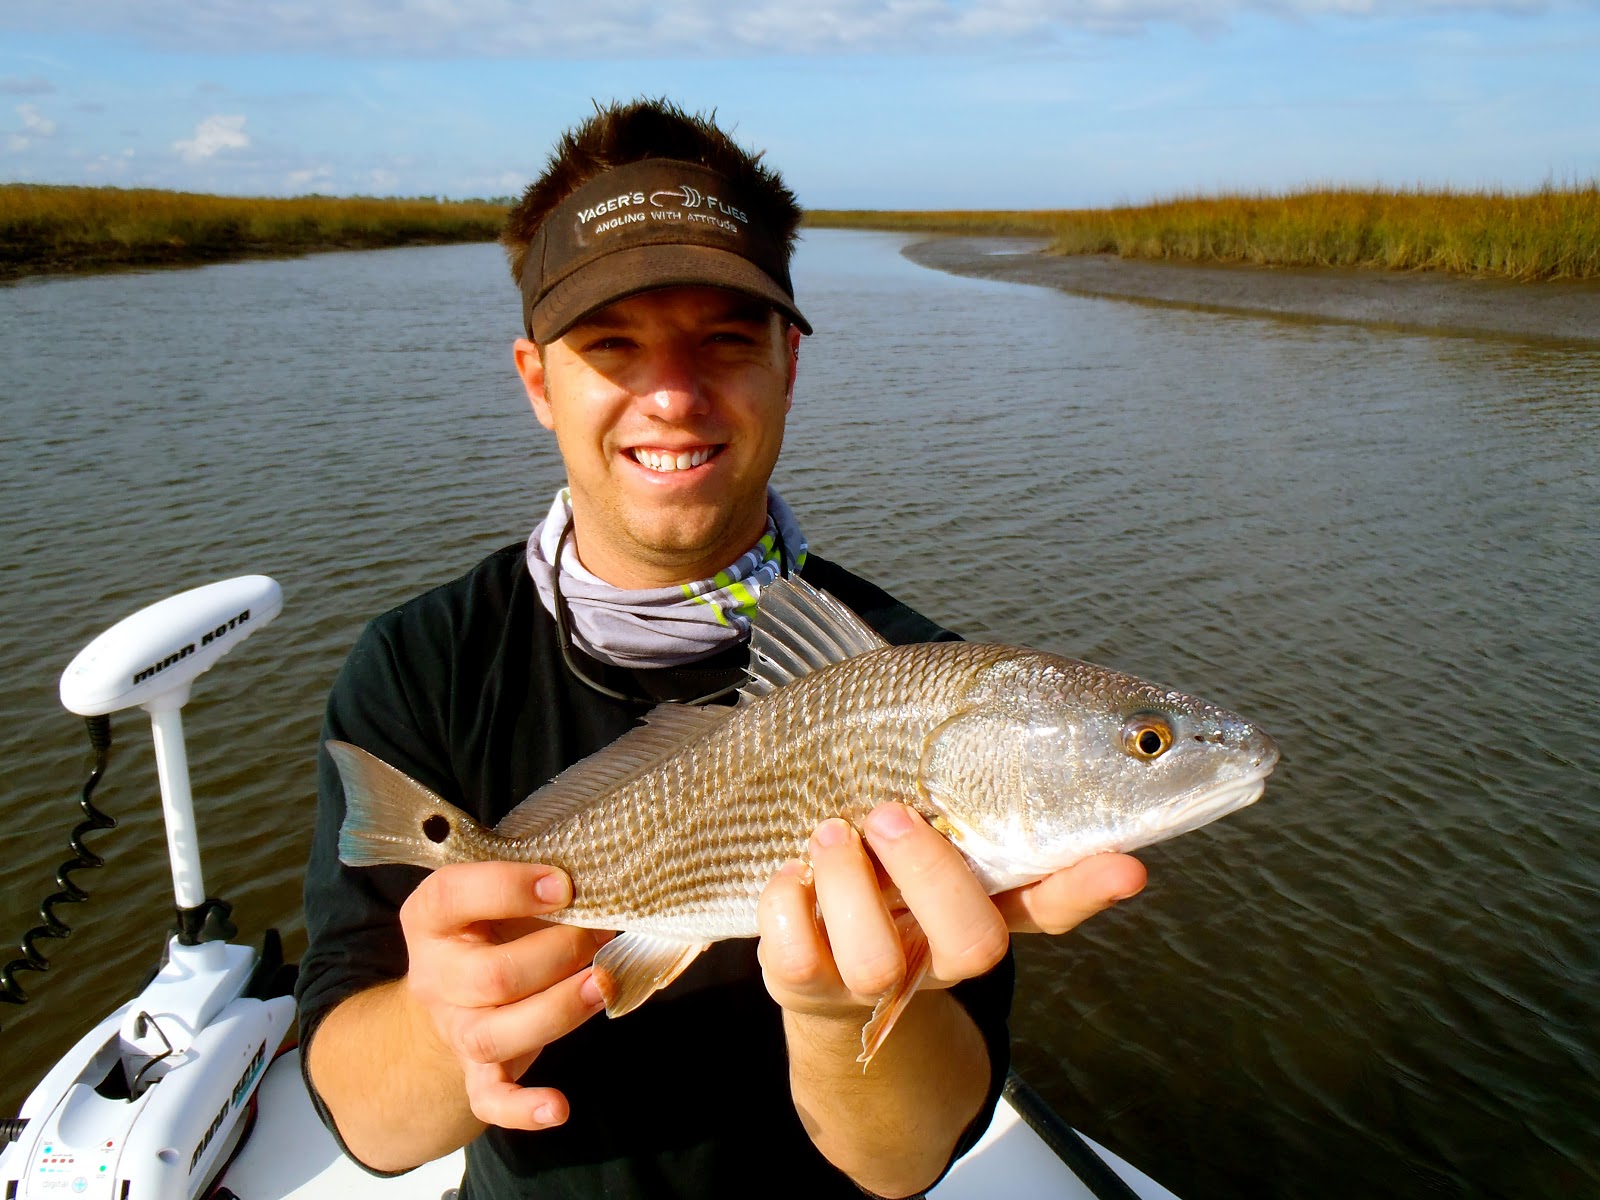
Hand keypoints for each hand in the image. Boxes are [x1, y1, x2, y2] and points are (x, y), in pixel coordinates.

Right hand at [398, 860, 609, 1129]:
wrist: (455, 990)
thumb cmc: (494, 926)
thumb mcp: (501, 893)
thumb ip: (536, 884)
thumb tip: (602, 882)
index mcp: (431, 918)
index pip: (452, 896)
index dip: (509, 888)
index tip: (565, 885)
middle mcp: (434, 976)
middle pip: (490, 977)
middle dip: (557, 954)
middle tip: (601, 933)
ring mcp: (454, 1027)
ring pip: (495, 1034)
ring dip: (559, 1011)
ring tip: (604, 985)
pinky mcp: (475, 1071)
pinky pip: (490, 1099)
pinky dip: (523, 1109)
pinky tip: (558, 1108)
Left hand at [757, 803, 1145, 1020]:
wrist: (823, 969)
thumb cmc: (889, 880)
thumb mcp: (937, 848)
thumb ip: (980, 814)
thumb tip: (1046, 759)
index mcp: (984, 913)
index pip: (1054, 907)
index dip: (1088, 889)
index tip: (1127, 863)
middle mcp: (938, 955)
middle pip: (971, 944)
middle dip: (930, 873)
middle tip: (892, 812)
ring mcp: (871, 978)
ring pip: (874, 959)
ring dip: (848, 884)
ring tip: (831, 832)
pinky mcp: (804, 981)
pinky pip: (794, 954)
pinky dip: (785, 902)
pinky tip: (793, 871)